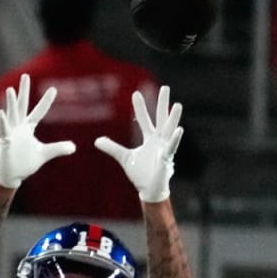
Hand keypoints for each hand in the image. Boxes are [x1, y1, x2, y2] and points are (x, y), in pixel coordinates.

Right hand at [0, 73, 75, 188]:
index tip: (54, 89)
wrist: (12, 175)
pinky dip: (2, 122)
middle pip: (22, 106)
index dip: (46, 101)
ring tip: (10, 89)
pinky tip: (1, 113)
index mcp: (28, 128)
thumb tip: (74, 147)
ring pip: (11, 115)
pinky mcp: (5, 143)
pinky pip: (3, 131)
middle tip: (25, 75)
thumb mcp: (45, 154)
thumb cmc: (25, 163)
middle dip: (24, 91)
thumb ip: (57, 148)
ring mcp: (11, 134)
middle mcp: (19, 127)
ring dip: (11, 103)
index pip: (39, 112)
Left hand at [95, 85, 182, 202]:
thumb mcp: (124, 157)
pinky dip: (174, 140)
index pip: (144, 119)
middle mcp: (159, 140)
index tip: (135, 92)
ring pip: (170, 130)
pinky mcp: (167, 159)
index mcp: (150, 138)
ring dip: (173, 117)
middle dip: (162, 103)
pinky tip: (179, 130)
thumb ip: (112, 147)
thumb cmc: (140, 173)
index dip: (140, 107)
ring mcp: (164, 148)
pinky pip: (171, 148)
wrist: (149, 190)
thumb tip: (97, 140)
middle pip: (161, 118)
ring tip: (177, 105)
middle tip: (165, 87)